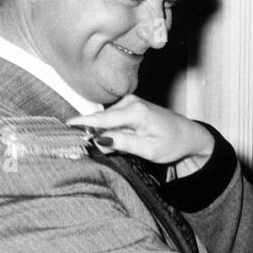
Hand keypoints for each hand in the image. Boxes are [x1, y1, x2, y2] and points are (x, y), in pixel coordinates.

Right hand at [67, 97, 214, 172]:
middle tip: (88, 149)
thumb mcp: (149, 149)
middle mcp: (130, 103)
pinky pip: (112, 121)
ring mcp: (129, 103)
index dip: (81, 124)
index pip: (101, 119)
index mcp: (135, 112)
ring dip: (104, 135)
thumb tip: (99, 140)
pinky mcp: (129, 107)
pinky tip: (119, 141)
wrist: (188, 135)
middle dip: (92, 134)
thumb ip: (123, 143)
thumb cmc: (172, 143)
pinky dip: (111, 132)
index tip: (64, 127)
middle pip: (101, 120)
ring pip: (106, 122)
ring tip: (115, 147)